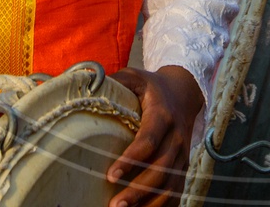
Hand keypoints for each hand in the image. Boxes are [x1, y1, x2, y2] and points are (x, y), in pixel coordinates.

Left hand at [106, 65, 203, 206]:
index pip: (148, 141)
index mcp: (162, 115)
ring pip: (170, 185)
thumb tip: (84, 86)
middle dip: (138, 190)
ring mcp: (182, 154)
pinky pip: (176, 191)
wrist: (184, 92)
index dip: (131, 159)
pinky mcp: (183, 166)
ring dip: (148, 203)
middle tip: (114, 204)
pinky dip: (163, 206)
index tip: (110, 175)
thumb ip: (114, 81)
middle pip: (160, 170)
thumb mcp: (135, 76)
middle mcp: (176, 137)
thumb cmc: (151, 87)